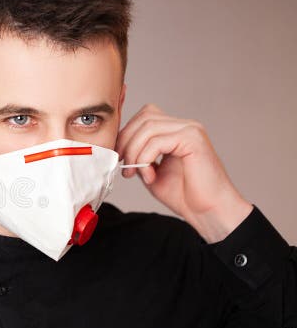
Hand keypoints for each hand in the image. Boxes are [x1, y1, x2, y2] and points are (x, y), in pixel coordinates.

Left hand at [115, 103, 252, 242]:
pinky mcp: (193, 140)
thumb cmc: (184, 195)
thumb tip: (119, 147)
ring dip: (134, 152)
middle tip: (124, 166)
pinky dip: (145, 159)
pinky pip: (157, 141)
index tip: (120, 157)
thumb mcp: (151, 171)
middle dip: (126, 141)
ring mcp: (191, 131)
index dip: (127, 133)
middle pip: (144, 117)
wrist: (208, 211)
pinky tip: (149, 176)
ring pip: (148, 127)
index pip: (145, 116)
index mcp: (176, 131)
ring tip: (134, 173)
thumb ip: (139, 155)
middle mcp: (185, 126)